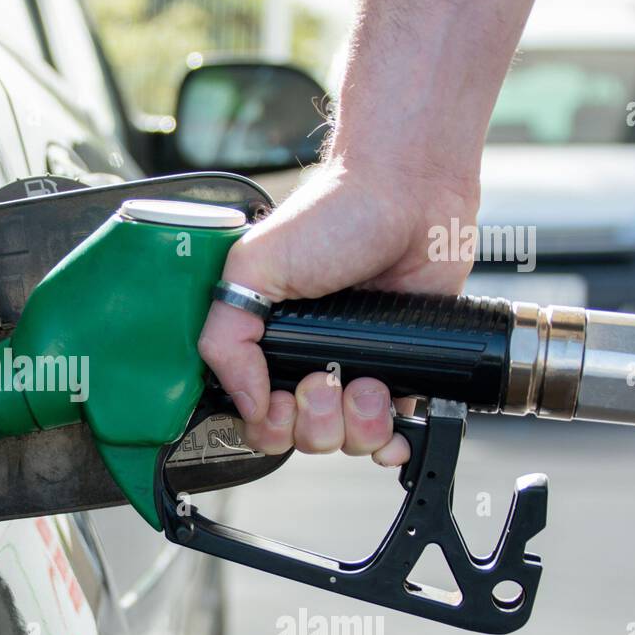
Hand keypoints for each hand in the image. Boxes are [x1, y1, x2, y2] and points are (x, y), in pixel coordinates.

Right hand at [198, 157, 478, 464]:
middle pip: (302, 438)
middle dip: (315, 422)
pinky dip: (395, 439)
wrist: (408, 194)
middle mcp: (307, 361)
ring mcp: (356, 367)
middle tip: (326, 380)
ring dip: (358, 424)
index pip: (255, 417)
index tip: (281, 400)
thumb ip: (226, 340)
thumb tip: (246, 405)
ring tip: (368, 382)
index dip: (268, 424)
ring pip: (348, 441)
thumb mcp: (251, 269)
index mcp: (265, 343)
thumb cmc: (331, 215)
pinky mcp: (404, 367)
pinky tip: (394, 420)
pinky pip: (394, 431)